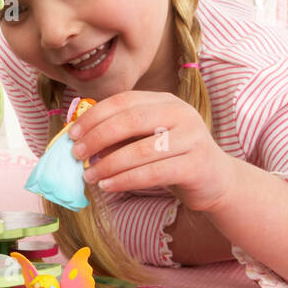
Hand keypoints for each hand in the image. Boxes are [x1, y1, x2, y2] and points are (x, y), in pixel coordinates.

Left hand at [70, 90, 238, 211]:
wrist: (215, 180)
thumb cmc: (172, 157)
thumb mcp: (147, 138)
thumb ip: (120, 134)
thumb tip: (80, 141)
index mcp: (165, 101)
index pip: (124, 100)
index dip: (95, 116)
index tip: (72, 134)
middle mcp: (181, 114)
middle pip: (131, 120)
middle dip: (98, 137)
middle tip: (76, 154)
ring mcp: (192, 138)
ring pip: (141, 150)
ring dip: (109, 164)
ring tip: (88, 176)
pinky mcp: (196, 165)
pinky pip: (154, 172)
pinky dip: (126, 180)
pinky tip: (108, 186)